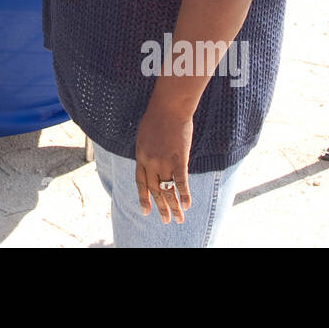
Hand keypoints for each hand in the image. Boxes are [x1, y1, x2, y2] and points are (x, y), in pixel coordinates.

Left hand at [133, 103, 193, 223]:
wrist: (168, 107)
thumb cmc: (156, 116)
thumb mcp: (143, 135)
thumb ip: (145, 150)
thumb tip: (147, 159)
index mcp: (140, 156)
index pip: (140, 182)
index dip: (143, 197)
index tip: (145, 210)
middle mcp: (150, 162)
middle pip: (154, 190)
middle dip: (160, 207)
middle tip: (166, 221)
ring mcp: (164, 161)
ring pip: (167, 190)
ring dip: (173, 207)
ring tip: (179, 219)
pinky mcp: (179, 158)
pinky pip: (181, 181)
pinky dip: (184, 195)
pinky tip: (187, 205)